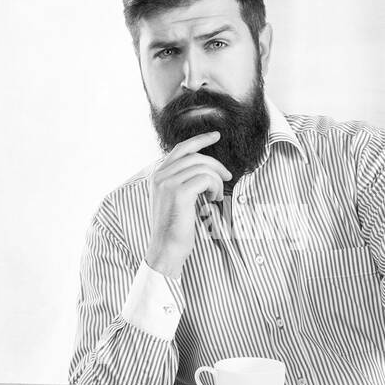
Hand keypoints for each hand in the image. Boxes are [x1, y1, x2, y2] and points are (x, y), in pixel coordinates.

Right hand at [144, 131, 231, 278]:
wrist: (165, 249)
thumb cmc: (174, 228)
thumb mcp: (174, 200)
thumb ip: (181, 181)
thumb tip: (204, 169)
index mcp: (157, 175)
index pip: (180, 149)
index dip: (199, 140)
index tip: (216, 136)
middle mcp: (160, 176)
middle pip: (195, 156)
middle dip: (216, 164)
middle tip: (227, 177)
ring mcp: (168, 183)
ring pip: (202, 167)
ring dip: (216, 180)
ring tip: (217, 196)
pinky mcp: (179, 192)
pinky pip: (205, 178)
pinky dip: (215, 187)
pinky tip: (214, 199)